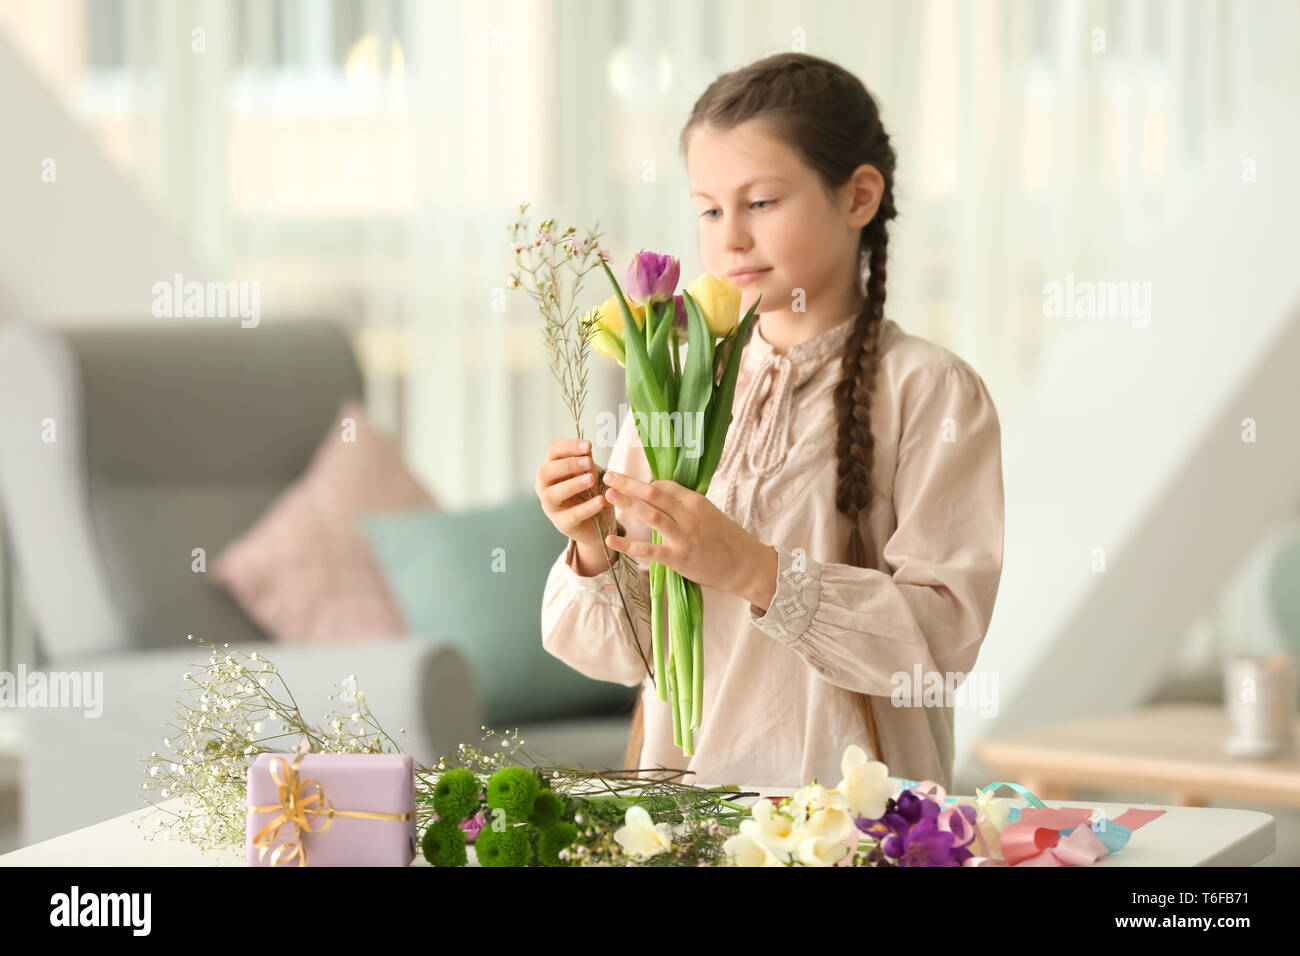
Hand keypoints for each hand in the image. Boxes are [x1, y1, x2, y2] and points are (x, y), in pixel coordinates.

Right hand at [535, 438, 617, 552]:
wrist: (598, 522)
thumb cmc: (590, 492)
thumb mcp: (591, 472)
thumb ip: (587, 461)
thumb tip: (586, 448)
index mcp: (551, 469)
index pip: (552, 452)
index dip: (569, 446)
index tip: (588, 445)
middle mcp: (545, 487)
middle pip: (545, 471)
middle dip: (567, 465)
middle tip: (588, 462)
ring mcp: (551, 507)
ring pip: (552, 494)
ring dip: (572, 484)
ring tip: (592, 479)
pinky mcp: (562, 524)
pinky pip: (571, 515)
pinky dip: (587, 507)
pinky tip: (600, 500)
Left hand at [601, 470, 774, 603]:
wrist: (747, 566)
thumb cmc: (729, 540)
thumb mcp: (711, 515)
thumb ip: (687, 507)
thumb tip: (663, 498)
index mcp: (697, 502)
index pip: (665, 486)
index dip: (645, 484)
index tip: (628, 482)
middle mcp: (689, 515)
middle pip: (654, 494)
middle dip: (629, 484)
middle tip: (608, 476)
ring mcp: (683, 537)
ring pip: (651, 515)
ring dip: (627, 503)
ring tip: (608, 495)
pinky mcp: (678, 558)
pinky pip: (649, 549)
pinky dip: (628, 544)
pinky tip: (611, 539)